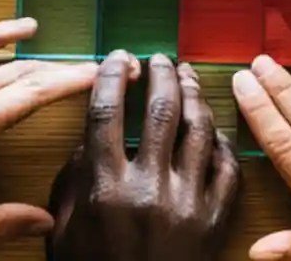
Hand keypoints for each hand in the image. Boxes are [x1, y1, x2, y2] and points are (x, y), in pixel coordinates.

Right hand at [49, 54, 241, 260]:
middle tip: (160, 59)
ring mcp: (188, 204)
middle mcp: (149, 190)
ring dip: (195, 95)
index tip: (117, 58)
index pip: (108, 112)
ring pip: (200, 130)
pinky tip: (214, 128)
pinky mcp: (215, 221)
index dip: (112, 76)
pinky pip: (228, 168)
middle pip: (161, 110)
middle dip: (162, 74)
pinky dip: (222, 142)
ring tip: (189, 78)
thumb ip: (73, 180)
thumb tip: (90, 138)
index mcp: (105, 188)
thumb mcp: (63, 233)